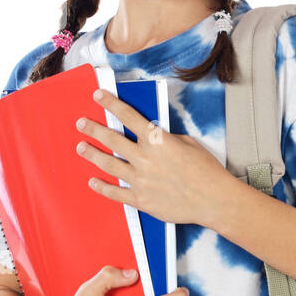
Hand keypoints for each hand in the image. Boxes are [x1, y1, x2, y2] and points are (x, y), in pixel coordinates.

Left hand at [75, 88, 232, 225]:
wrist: (213, 200)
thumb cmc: (206, 171)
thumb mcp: (190, 144)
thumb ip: (167, 139)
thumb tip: (153, 139)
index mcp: (157, 141)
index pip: (128, 117)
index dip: (110, 103)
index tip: (97, 95)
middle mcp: (144, 158)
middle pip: (111, 139)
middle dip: (93, 129)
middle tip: (81, 123)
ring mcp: (140, 180)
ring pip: (108, 164)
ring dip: (92, 154)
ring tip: (81, 147)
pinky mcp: (141, 200)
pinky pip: (116, 193)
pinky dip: (102, 187)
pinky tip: (92, 181)